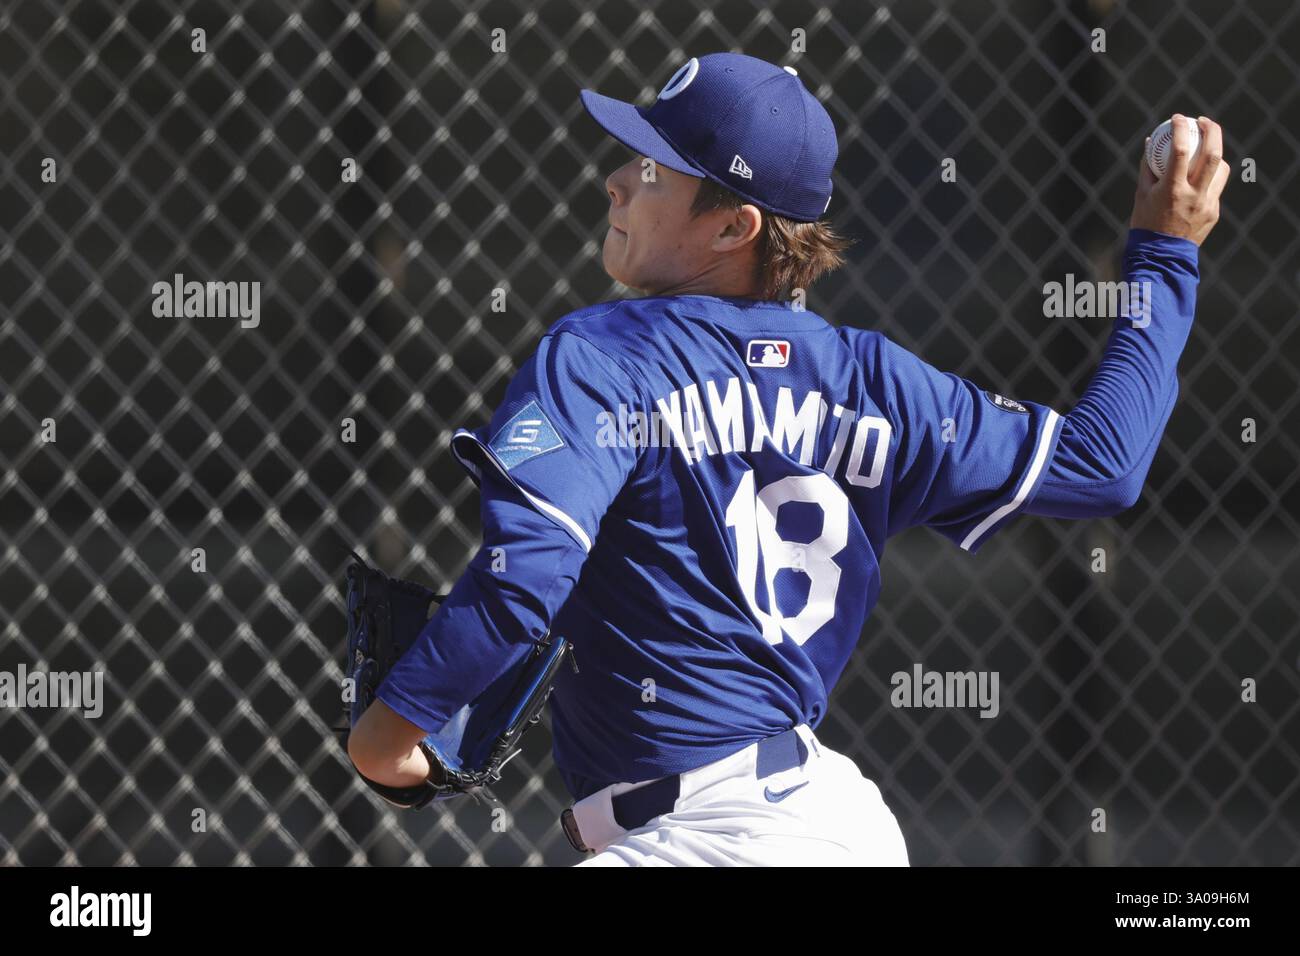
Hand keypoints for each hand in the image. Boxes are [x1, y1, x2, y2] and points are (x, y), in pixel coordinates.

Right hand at [1130, 114, 1229, 245]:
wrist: (1160, 256)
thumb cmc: (1145, 224)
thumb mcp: (1141, 195)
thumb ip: (1147, 167)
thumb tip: (1152, 142)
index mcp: (1172, 190)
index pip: (1179, 151)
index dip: (1180, 129)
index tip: (1178, 118)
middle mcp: (1194, 195)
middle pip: (1213, 154)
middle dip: (1212, 131)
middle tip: (1204, 121)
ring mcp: (1208, 204)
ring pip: (1221, 169)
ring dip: (1214, 154)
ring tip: (1204, 150)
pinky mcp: (1214, 212)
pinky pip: (1216, 187)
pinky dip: (1209, 177)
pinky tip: (1200, 176)